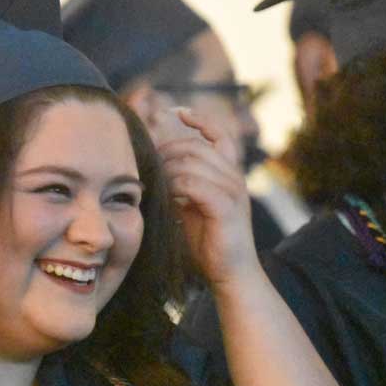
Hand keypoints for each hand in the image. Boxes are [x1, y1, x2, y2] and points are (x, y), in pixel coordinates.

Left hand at [156, 108, 257, 285]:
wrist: (230, 272)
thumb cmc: (208, 240)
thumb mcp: (191, 203)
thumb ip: (181, 181)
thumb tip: (156, 161)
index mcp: (229, 173)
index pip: (219, 134)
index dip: (201, 120)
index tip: (179, 112)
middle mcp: (234, 176)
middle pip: (195, 147)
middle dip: (167, 152)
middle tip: (150, 166)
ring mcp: (233, 190)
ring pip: (192, 163)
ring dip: (168, 170)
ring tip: (156, 185)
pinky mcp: (226, 206)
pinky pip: (194, 184)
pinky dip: (176, 187)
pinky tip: (169, 198)